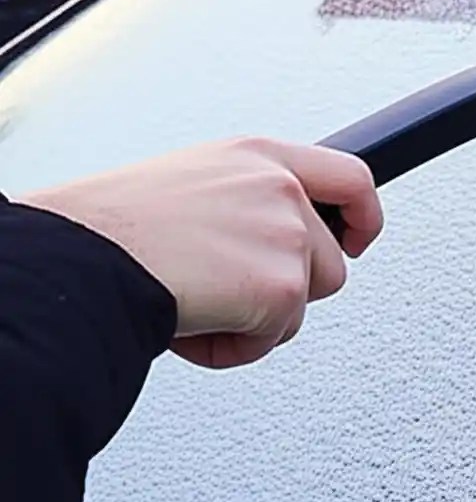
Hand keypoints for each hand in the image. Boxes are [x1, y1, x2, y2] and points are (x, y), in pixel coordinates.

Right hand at [19, 137, 383, 368]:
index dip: (364, 217)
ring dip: (259, 318)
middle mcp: (281, 188)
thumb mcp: (196, 184)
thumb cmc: (117, 229)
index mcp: (260, 156)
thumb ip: (250, 199)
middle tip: (228, 291)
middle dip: (285, 288)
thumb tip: (272, 239)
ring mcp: (287, 235)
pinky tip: (195, 324)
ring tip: (201, 304)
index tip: (356, 241)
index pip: (351, 177)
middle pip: (329, 260)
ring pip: (306, 300)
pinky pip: (277, 336)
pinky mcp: (282, 287)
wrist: (84, 258)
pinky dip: (236, 345)